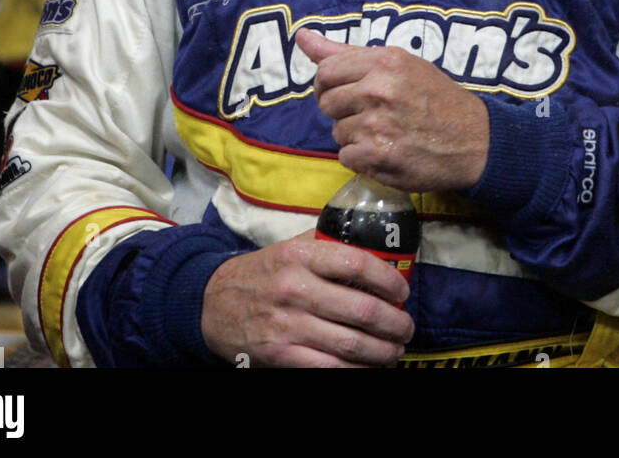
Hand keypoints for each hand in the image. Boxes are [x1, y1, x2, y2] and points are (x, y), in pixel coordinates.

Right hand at [200, 230, 413, 367]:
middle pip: (362, 310)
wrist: (211, 304)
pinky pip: (330, 368)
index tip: (402, 290)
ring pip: (351, 344)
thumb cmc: (261, 274)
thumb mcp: (290, 248)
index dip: (389, 280)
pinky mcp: (281, 355)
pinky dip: (357, 370)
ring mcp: (288, 326)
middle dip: (395, 322)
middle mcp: (296, 289)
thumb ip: (327, 246)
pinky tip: (369, 367)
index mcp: (301, 257)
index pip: (358, 264)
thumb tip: (374, 251)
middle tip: (406, 327)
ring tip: (395, 350)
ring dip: (383, 351)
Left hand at [296, 28, 489, 192]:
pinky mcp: (378, 156)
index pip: (325, 71)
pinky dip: (362, 158)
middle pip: (326, 103)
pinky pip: (346, 156)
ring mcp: (377, 123)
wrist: (474, 140)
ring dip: (355, 136)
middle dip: (343, 111)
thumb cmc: (434, 97)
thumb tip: (302, 36)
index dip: (330, 85)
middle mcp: (378, 89)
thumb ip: (345, 52)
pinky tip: (386, 150)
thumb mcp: (398, 63)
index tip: (346, 92)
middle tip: (371, 113)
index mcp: (384, 60)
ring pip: (337, 132)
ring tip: (386, 132)